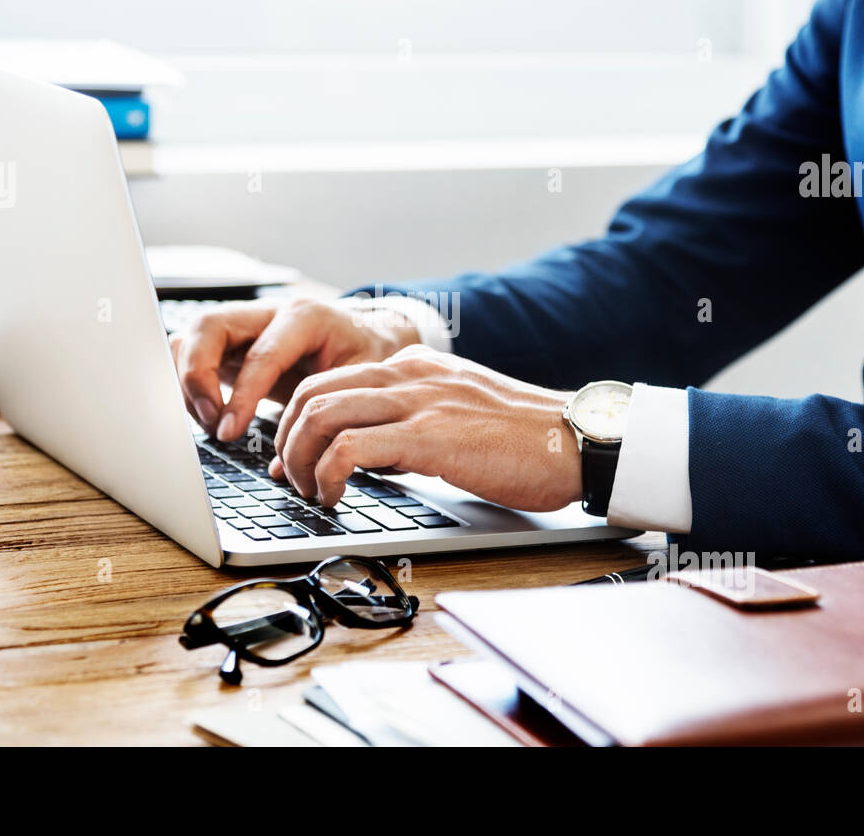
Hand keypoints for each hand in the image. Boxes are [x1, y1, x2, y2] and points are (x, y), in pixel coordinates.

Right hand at [170, 297, 421, 441]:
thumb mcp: (362, 381)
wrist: (371, 333)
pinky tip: (205, 413)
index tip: (228, 432)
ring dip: (187, 379)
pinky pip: (193, 351)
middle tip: (209, 421)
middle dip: (197, 376)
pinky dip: (188, 380)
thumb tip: (282, 471)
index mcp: (305, 318)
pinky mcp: (233, 341)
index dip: (240, 396)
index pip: (259, 355)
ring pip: (193, 335)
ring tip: (208, 422)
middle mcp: (269, 312)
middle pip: (209, 327)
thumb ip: (325, 419)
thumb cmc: (368, 356)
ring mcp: (247, 323)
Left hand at [268, 345, 581, 511]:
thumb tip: (372, 456)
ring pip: (320, 415)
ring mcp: (418, 401)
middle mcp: (410, 374)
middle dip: (286, 441)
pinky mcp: (429, 436)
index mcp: (416, 366)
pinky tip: (335, 497)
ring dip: (299, 460)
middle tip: (290, 479)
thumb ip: (415, 422)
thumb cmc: (528, 438)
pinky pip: (349, 448)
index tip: (292, 459)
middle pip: (312, 393)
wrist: (578, 440)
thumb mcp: (459, 414)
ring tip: (310, 493)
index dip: (297, 423)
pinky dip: (327, 475)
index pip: (330, 381)